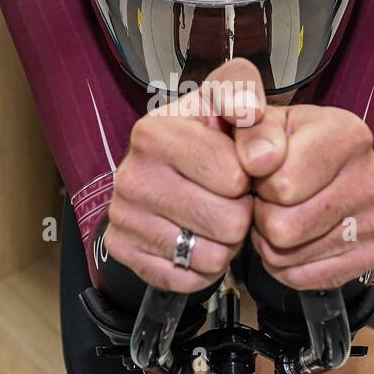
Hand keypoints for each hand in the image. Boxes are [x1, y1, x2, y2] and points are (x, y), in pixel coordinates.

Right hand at [104, 59, 264, 292]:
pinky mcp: (123, 251)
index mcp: (153, 132)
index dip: (249, 176)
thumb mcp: (228, 101)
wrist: (168, 175)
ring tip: (214, 217)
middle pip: (227, 222)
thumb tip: (251, 121)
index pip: (233, 175)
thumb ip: (244, 94)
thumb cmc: (206, 139)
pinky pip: (188, 279)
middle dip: (240, 214)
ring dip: (224, 243)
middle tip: (228, 198)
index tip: (238, 165)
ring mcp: (122, 215)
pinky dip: (201, 267)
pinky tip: (195, 239)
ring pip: (211, 256)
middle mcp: (129, 174)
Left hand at [235, 104, 373, 289]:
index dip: (261, 186)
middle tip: (270, 202)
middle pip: (286, 228)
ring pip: (292, 256)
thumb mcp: (261, 124)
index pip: (283, 186)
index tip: (267, 173)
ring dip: (274, 244)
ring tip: (283, 216)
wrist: (315, 167)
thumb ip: (252, 132)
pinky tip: (296, 241)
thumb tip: (259, 160)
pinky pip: (313, 278)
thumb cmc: (287, 145)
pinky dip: (293, 267)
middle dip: (264, 218)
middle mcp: (372, 177)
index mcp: (348, 136)